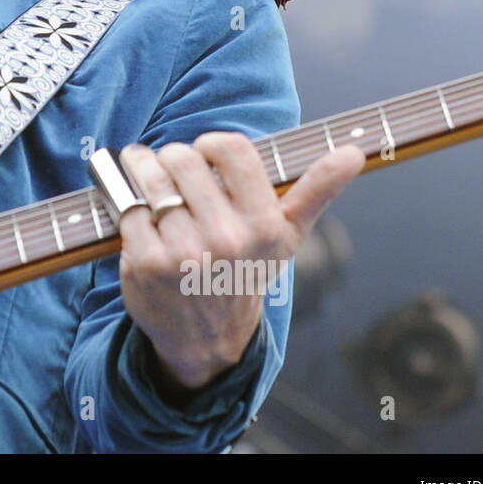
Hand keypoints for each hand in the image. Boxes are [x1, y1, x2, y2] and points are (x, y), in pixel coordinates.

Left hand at [115, 134, 363, 392]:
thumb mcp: (287, 236)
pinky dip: (128, 206)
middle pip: (183, 158)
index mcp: (264, 225)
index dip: (210, 145)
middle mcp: (227, 239)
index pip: (231, 148)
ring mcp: (185, 253)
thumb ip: (318, 190)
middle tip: (171, 172)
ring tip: (145, 179)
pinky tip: (140, 217)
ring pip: (150, 180)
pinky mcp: (146, 263)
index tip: (204, 156)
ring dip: (141, 171)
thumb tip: (355, 153)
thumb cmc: (245, 272)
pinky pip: (127, 209)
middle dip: (170, 159)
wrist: (207, 338)